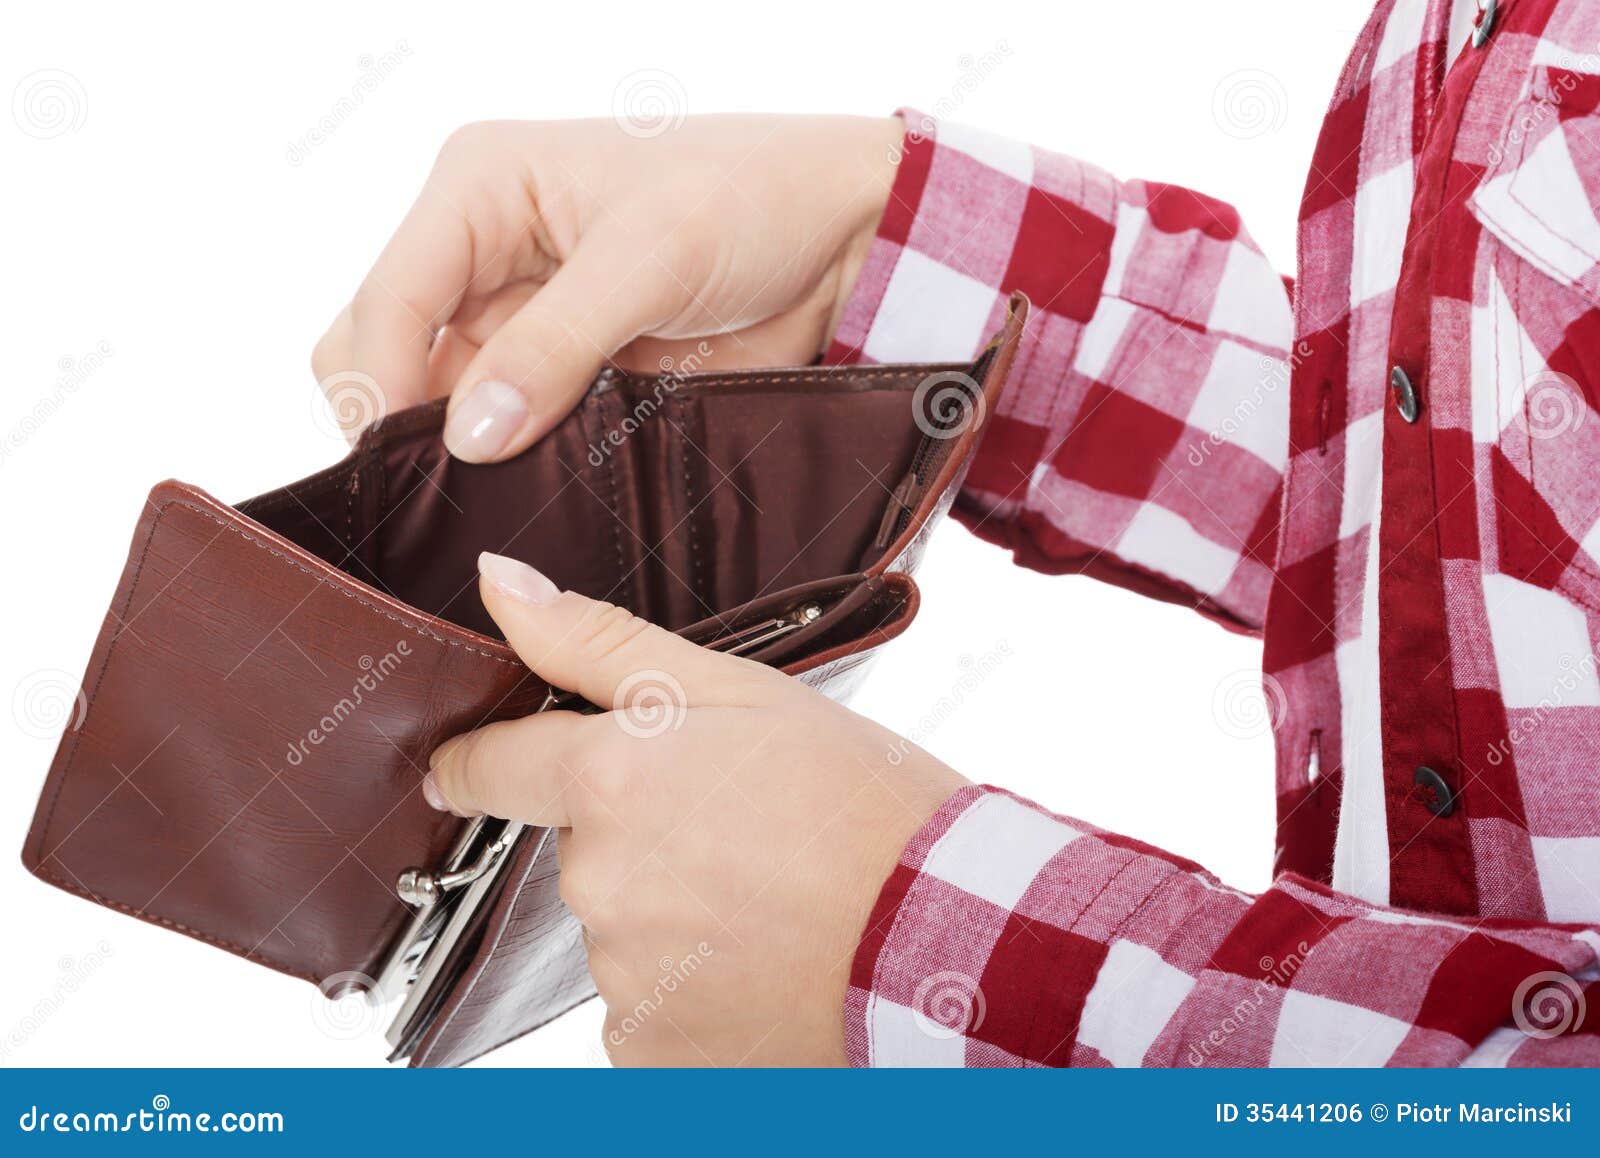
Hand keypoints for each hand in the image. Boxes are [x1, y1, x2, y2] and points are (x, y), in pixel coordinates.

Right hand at [313, 114, 901, 460]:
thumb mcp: (651, 258)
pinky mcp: (562, 373)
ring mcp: (520, 319)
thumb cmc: (752, 200)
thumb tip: (466, 439)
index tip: (415, 464)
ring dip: (458, 453)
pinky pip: (503, 429)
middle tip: (452, 491)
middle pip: (386, 350)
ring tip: (496, 502)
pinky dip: (506, 466)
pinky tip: (529, 496)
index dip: (382, 384)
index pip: (387, 298)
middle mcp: (482, 251)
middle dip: (404, 421)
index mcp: (480, 187)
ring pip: (437, 400)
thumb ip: (552, 346)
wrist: (844, 238)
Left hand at [424, 552, 966, 1064]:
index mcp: (608, 783)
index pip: (489, 770)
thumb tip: (498, 581)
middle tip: (739, 832)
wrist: (945, 934)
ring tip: (769, 902)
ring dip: (673, 915)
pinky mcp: (654, 1049)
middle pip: (583, 851)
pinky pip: (647, 1007)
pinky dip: (692, 988)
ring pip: (622, 931)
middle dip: (640, 838)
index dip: (476, 764)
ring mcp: (624, 975)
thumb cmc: (859, 799)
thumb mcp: (740, 690)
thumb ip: (600, 642)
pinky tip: (761, 963)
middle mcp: (598, 882)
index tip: (466, 768)